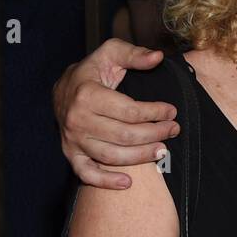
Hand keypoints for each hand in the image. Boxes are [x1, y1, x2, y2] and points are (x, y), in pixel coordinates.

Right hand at [54, 38, 176, 189]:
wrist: (63, 89)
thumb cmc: (92, 71)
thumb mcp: (111, 53)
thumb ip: (134, 54)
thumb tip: (157, 57)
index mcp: (88, 95)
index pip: (130, 111)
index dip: (155, 113)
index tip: (172, 111)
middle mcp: (78, 119)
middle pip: (125, 135)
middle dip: (155, 134)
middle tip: (174, 129)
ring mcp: (73, 139)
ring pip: (112, 156)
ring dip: (141, 156)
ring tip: (163, 151)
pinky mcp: (71, 153)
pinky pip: (86, 173)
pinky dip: (106, 181)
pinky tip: (127, 182)